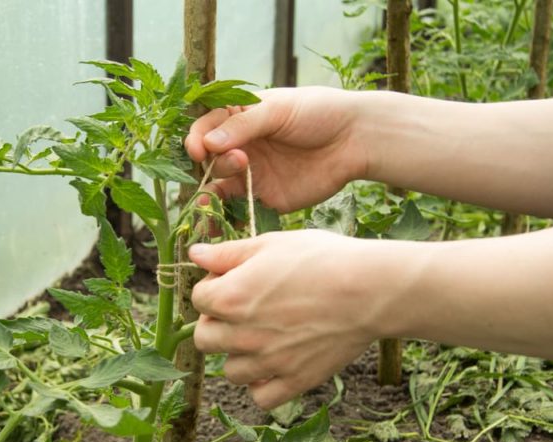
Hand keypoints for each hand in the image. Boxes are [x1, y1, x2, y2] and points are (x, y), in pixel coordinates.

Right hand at [184, 87, 367, 212]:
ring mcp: (251, 174)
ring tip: (209, 203)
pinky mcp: (264, 198)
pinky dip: (223, 216)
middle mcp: (240, 146)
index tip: (199, 150)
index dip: (197, 140)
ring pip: (217, 188)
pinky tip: (215, 221)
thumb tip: (207, 144)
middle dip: (213, 164)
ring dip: (208, 196)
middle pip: (209, 161)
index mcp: (239, 118)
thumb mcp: (278, 110)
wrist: (355, 140)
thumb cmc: (318, 112)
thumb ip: (242, 126)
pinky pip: (237, 209)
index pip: (205, 128)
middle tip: (239, 162)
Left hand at [190, 230, 381, 408]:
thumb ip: (228, 253)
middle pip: (204, 339)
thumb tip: (194, 254)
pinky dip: (262, 385)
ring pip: (230, 371)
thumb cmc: (323, 259)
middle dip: (217, 324)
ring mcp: (268, 362)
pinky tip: (275, 364)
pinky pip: (260, 397)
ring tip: (263, 336)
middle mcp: (242, 334)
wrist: (371, 289)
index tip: (235, 281)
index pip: (198, 300)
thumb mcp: (271, 244)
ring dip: (239, 355)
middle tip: (244, 311)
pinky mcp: (295, 381)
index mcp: (231, 297)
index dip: (214, 288)